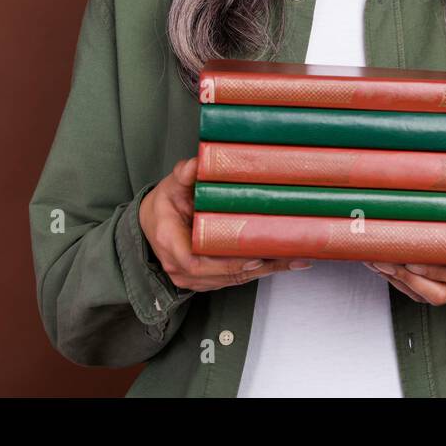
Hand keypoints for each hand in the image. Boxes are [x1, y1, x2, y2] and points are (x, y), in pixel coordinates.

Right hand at [139, 156, 311, 290]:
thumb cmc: (164, 205)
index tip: (253, 259)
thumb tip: (196, 164)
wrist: (153, 222)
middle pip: (222, 275)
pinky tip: (279, 264)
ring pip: (230, 280)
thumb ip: (184, 174)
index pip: (197, 262)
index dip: (226, 265)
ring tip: (292, 260)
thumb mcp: (171, 185)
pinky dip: (255, 273)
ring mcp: (191, 278)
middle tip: (288, 257)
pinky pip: (231, 280)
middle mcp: (179, 267)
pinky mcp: (203, 280)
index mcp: (169, 242)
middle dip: (257, 268)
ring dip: (262, 272)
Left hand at [364, 153, 445, 303]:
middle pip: (443, 291)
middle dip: (410, 278)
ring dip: (400, 282)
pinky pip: (422, 293)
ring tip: (375, 261)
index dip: (440, 271)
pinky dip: (400, 283)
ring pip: (429, 295)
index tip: (415, 260)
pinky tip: (380, 266)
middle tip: (383, 259)